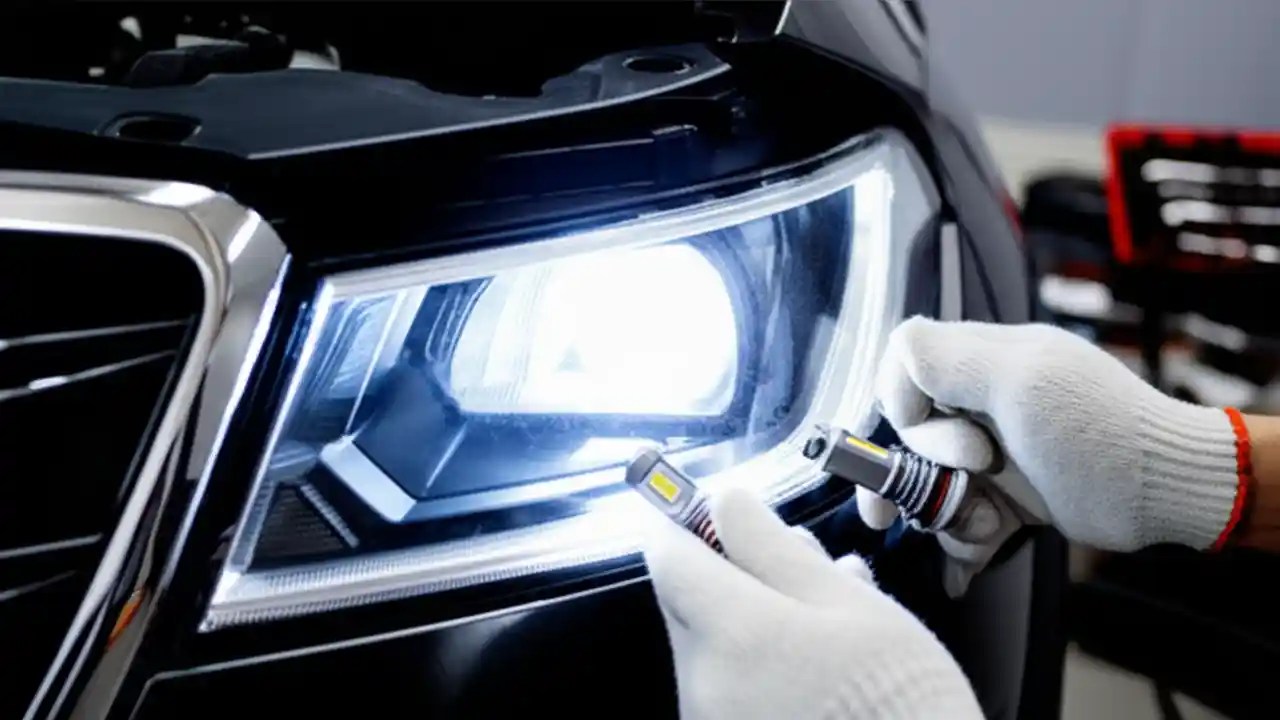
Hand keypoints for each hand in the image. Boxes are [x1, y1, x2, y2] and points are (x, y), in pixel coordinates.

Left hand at [643, 487, 981, 719]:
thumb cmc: (897, 693)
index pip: (668, 557)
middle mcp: (703, 682)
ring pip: (713, 641)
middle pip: (688, 600)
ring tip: (833, 607)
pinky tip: (820, 652)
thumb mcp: (847, 603)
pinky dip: (760, 656)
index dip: (677, 519)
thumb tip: (722, 500)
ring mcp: (709, 718)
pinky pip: (727, 682)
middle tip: (799, 556)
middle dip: (732, 565)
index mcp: (731, 633)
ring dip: (756, 610)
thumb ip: (771, 546)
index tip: (695, 500)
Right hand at [866, 318, 1243, 583]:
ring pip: (930, 486)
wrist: (1166, 492)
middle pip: (909, 434)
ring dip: (948, 516)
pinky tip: (971, 564)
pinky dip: (964, 546)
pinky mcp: (1010, 498)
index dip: (900, 399)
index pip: (903, 362)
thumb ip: (947, 357)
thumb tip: (896, 356)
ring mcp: (995, 452)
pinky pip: (961, 521)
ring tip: (990, 528)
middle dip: (926, 469)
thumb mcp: (1019, 379)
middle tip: (973, 475)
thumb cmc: (1098, 432)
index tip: (923, 427)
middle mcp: (983, 402)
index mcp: (985, 359)